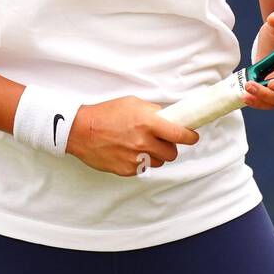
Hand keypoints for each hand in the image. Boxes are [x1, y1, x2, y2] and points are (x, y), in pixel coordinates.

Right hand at [66, 95, 200, 176]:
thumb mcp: (132, 103)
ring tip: (140, 145)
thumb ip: (153, 112)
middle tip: (160, 140)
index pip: (179, 134)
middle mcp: (143, 142)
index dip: (190, 137)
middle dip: (169, 147)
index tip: (192, 136)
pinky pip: (143, 168)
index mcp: (147, 122)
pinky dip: (140, 161)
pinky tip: (128, 151)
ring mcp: (135, 158)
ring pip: (159, 162)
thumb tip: (169, 118)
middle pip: (172, 153)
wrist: (81, 130)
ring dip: (155, 155)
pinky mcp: (127, 170)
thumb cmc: (105, 114)